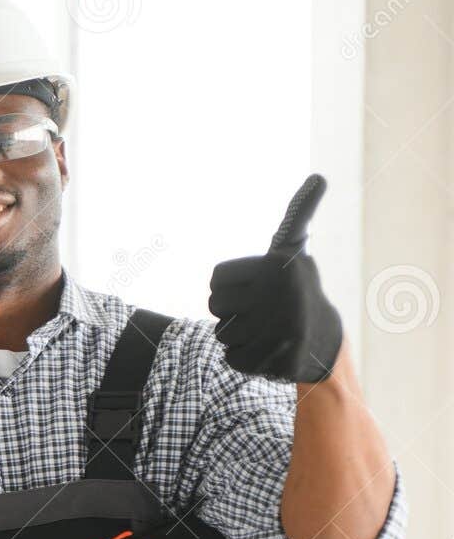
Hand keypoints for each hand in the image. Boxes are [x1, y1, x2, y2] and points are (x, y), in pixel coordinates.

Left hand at [208, 174, 341, 382]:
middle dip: (230, 310)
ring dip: (237, 334)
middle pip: (214, 306)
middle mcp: (282, 296)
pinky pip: (231, 359)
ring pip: (221, 334)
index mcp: (278, 265)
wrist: (323, 338)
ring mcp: (280, 330)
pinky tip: (268, 349)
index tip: (254, 285)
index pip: (214, 278)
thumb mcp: (295, 248)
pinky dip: (244, 357)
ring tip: (265, 328)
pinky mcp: (276, 360)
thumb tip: (319, 177)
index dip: (227, 284)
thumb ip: (297, 213)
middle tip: (260, 308)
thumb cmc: (297, 286)